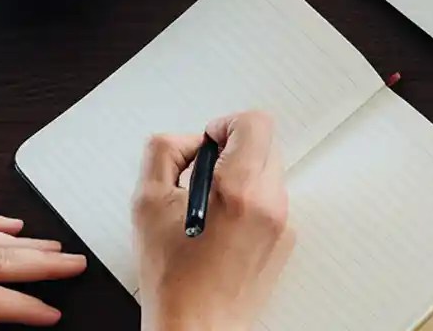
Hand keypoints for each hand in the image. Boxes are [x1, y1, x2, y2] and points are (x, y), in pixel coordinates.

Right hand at [133, 111, 294, 330]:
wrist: (197, 326)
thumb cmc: (173, 278)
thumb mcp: (147, 202)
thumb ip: (164, 152)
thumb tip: (188, 141)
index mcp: (239, 187)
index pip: (255, 122)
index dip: (225, 125)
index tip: (207, 143)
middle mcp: (270, 201)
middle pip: (263, 144)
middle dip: (231, 151)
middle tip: (201, 178)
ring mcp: (283, 221)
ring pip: (267, 172)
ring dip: (239, 177)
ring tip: (209, 208)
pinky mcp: (286, 239)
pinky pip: (271, 200)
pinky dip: (249, 202)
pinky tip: (222, 228)